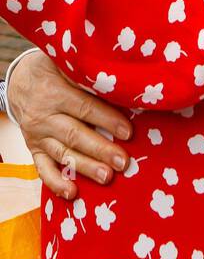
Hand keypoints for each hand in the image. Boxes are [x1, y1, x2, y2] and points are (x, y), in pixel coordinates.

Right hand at [7, 50, 131, 200]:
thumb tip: (122, 86)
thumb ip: (88, 77)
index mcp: (55, 92)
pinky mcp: (33, 148)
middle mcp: (44, 116)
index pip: (84, 108)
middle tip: (123, 162)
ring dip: (85, 167)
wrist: (20, 81)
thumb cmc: (53, 70)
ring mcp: (37, 135)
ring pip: (63, 153)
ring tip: (107, 177)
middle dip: (100, 149)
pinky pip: (42, 168)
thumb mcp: (66, 65)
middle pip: (75, 135)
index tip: (128, 132)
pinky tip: (72, 193)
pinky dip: (56, 182)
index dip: (107, 120)